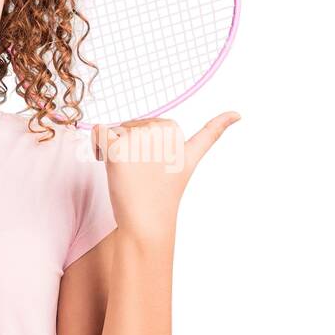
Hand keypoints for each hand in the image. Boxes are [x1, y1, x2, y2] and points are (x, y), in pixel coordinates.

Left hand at [92, 112, 241, 240]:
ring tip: (129, 172)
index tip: (156, 169)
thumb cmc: (165, 192)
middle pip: (128, 126)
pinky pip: (97, 133)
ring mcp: (136, 138)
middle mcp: (156, 129)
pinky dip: (97, 148)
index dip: (145, 147)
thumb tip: (238, 113)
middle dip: (129, 146)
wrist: (148, 221)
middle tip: (140, 173)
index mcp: (173, 127)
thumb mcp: (191, 158)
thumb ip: (212, 133)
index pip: (146, 125)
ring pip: (113, 130)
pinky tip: (108, 165)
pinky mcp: (117, 148)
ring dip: (113, 149)